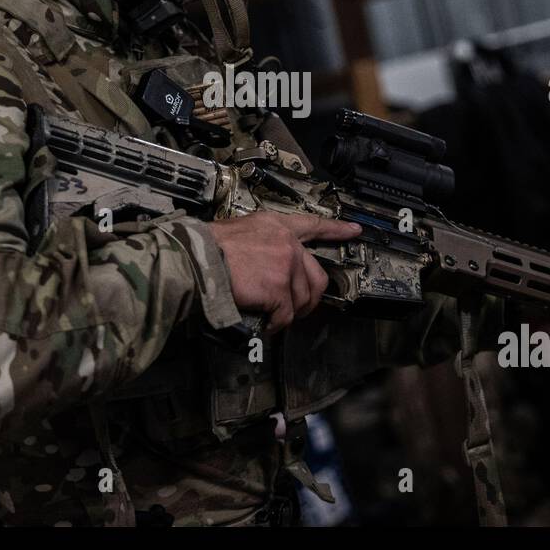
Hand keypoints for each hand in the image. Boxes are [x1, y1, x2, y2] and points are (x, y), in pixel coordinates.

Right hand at [209, 212, 361, 334]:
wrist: (196, 258)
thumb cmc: (207, 248)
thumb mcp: (239, 231)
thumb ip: (261, 243)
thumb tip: (266, 266)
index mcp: (276, 225)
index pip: (313, 225)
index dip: (336, 230)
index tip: (353, 231)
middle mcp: (287, 243)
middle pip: (316, 276)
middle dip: (308, 297)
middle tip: (295, 308)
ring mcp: (286, 265)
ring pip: (302, 299)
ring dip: (287, 312)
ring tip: (271, 316)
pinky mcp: (279, 288)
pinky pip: (286, 315)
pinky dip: (275, 324)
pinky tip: (264, 323)